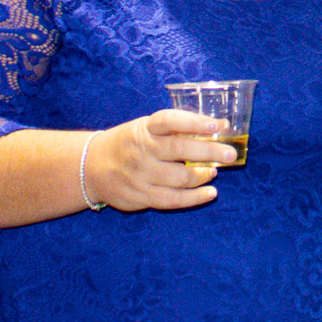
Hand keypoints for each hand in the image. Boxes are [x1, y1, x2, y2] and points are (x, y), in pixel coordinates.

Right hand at [86, 110, 234, 211]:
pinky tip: (210, 193)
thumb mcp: (144, 128)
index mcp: (144, 129)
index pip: (170, 121)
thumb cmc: (129, 144)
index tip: (218, 125)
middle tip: (230, 154)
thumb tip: (216, 128)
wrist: (91, 167)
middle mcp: (142, 150)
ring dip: (203, 175)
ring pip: (180, 178)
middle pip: (180, 150)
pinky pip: (173, 200)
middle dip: (209, 152)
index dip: (195, 122)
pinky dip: (195, 198)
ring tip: (214, 172)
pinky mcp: (141, 196)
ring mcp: (141, 175)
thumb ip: (174, 129)